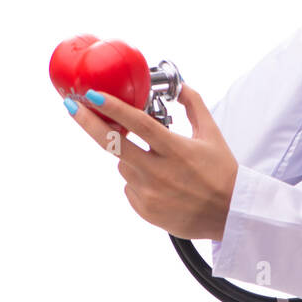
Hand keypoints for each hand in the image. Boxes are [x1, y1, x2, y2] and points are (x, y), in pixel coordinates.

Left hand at [65, 83, 236, 241]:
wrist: (230, 215)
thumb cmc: (223, 172)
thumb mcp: (212, 135)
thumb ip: (195, 106)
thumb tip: (180, 87)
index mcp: (176, 149)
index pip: (139, 124)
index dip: (113, 108)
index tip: (93, 94)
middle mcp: (159, 172)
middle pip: (113, 144)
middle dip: (88, 122)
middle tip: (71, 106)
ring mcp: (149, 193)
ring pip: (123, 165)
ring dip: (131, 157)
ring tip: (161, 166)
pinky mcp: (145, 210)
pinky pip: (129, 187)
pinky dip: (138, 179)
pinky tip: (162, 184)